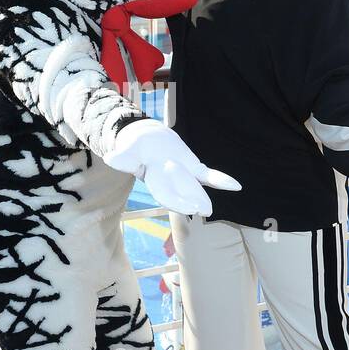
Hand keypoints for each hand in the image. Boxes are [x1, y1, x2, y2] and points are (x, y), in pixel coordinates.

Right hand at [104, 119, 240, 214]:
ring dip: (206, 196)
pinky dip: (221, 181)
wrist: (145, 140)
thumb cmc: (133, 147)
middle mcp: (171, 183)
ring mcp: (184, 176)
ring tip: (215, 204)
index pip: (165, 194)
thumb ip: (123, 157)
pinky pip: (209, 176)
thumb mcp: (127, 150)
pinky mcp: (194, 169)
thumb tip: (111, 159)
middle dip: (194, 201)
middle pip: (184, 193)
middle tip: (205, 209)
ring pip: (197, 187)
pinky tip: (236, 186)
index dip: (176, 201)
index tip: (188, 207)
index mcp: (154, 179)